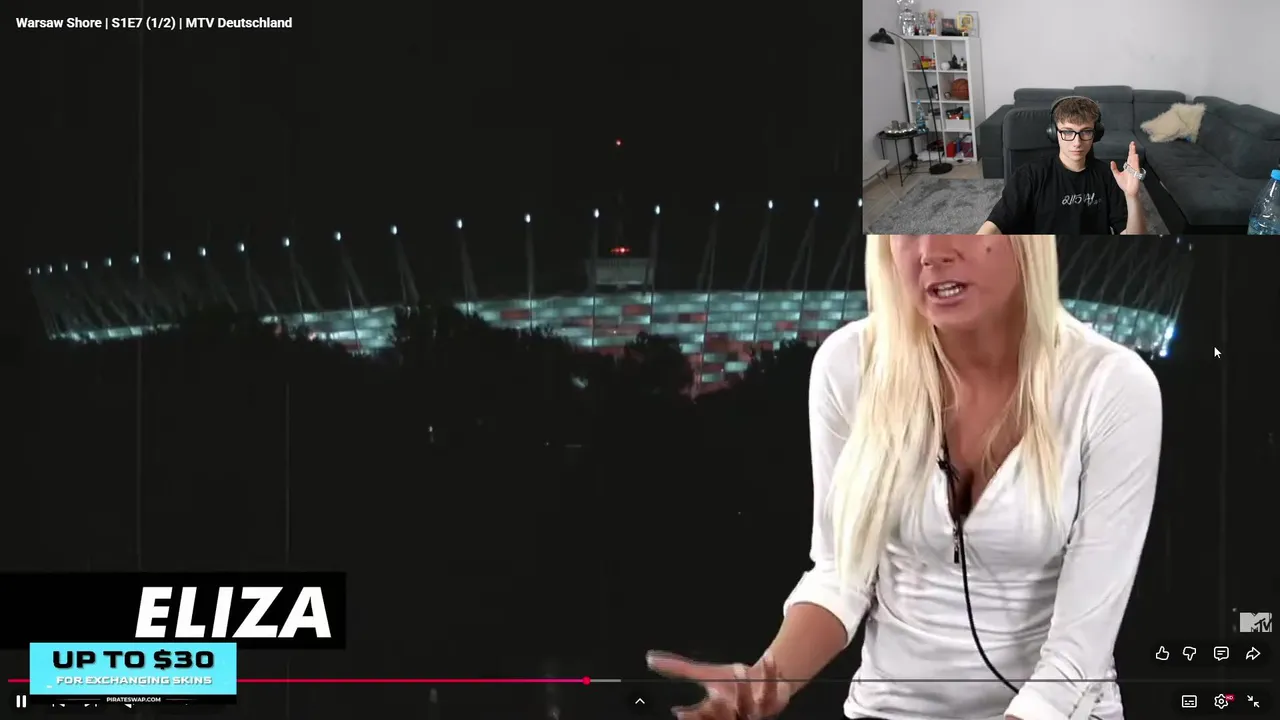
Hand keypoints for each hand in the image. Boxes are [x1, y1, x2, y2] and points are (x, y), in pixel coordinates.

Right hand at [646, 650, 792, 718]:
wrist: (764, 682)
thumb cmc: (730, 682)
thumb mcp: (705, 674)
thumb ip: (679, 669)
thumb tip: (650, 658)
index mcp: (717, 712)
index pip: (701, 717)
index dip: (691, 716)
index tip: (678, 711)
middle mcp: (736, 715)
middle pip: (726, 717)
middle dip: (720, 709)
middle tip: (713, 694)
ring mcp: (757, 710)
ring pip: (750, 705)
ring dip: (745, 688)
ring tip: (739, 668)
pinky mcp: (775, 701)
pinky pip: (774, 688)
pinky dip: (771, 672)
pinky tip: (768, 657)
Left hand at [1110, 141, 1141, 196]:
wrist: (1128, 191)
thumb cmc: (1124, 183)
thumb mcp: (1117, 175)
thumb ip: (1114, 169)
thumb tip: (1112, 162)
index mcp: (1128, 166)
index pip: (1129, 157)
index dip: (1130, 151)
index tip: (1131, 144)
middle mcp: (1132, 166)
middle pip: (1132, 156)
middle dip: (1132, 150)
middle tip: (1132, 143)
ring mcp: (1134, 169)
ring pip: (1134, 160)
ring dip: (1134, 154)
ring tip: (1133, 148)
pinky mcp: (1136, 173)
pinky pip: (1136, 166)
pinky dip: (1135, 161)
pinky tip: (1135, 156)